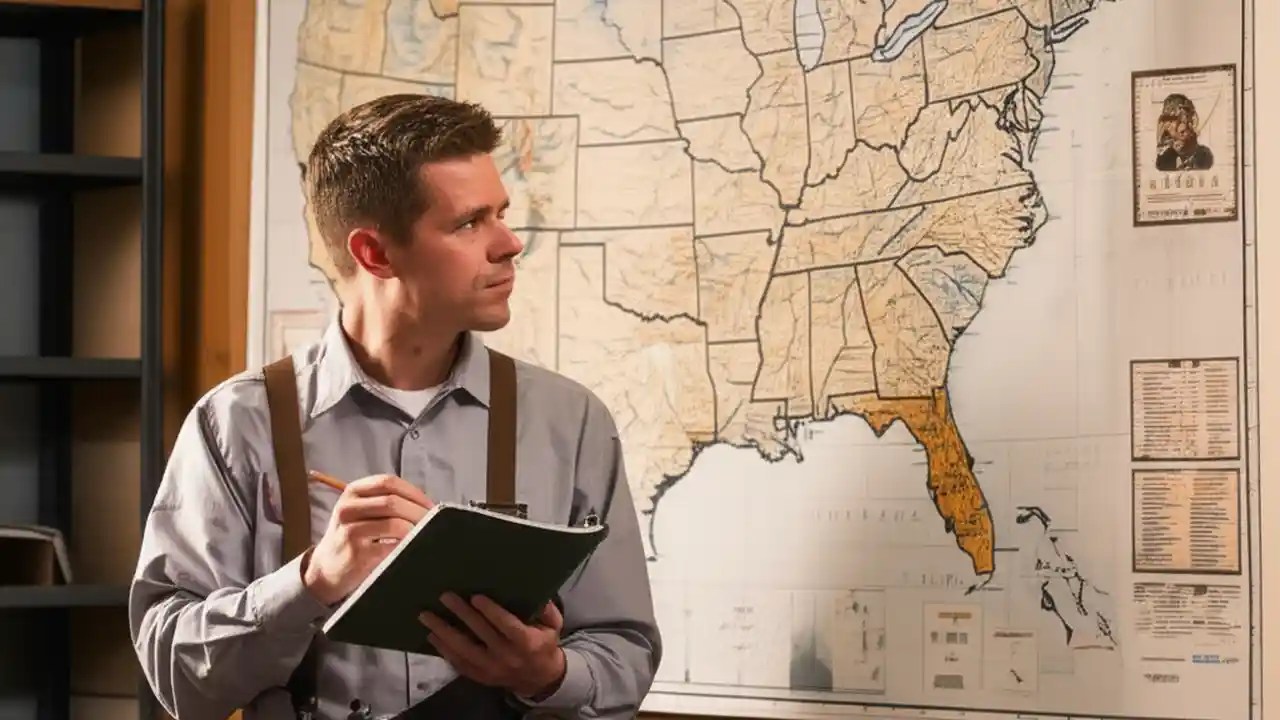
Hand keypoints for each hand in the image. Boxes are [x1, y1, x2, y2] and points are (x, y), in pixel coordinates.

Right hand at [302, 473, 432, 605]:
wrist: (325, 571)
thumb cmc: (351, 538)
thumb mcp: (359, 513)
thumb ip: (386, 503)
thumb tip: (427, 505)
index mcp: (352, 492)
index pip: (389, 482)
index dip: (414, 492)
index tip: (431, 505)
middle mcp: (348, 508)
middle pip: (393, 502)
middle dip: (420, 512)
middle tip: (436, 523)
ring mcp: (351, 530)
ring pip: (395, 523)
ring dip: (417, 529)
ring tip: (427, 535)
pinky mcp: (357, 553)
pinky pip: (392, 546)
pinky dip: (408, 546)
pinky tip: (414, 548)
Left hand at [420, 595, 565, 699]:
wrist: (538, 678)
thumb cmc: (543, 643)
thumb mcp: (553, 625)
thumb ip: (547, 608)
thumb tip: (537, 590)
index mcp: (526, 642)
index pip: (506, 626)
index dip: (490, 612)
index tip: (475, 597)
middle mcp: (506, 657)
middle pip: (480, 633)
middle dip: (461, 614)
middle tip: (445, 596)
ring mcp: (491, 669)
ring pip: (463, 650)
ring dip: (443, 632)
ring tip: (427, 616)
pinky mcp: (480, 676)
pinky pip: (458, 664)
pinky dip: (444, 650)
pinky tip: (432, 636)